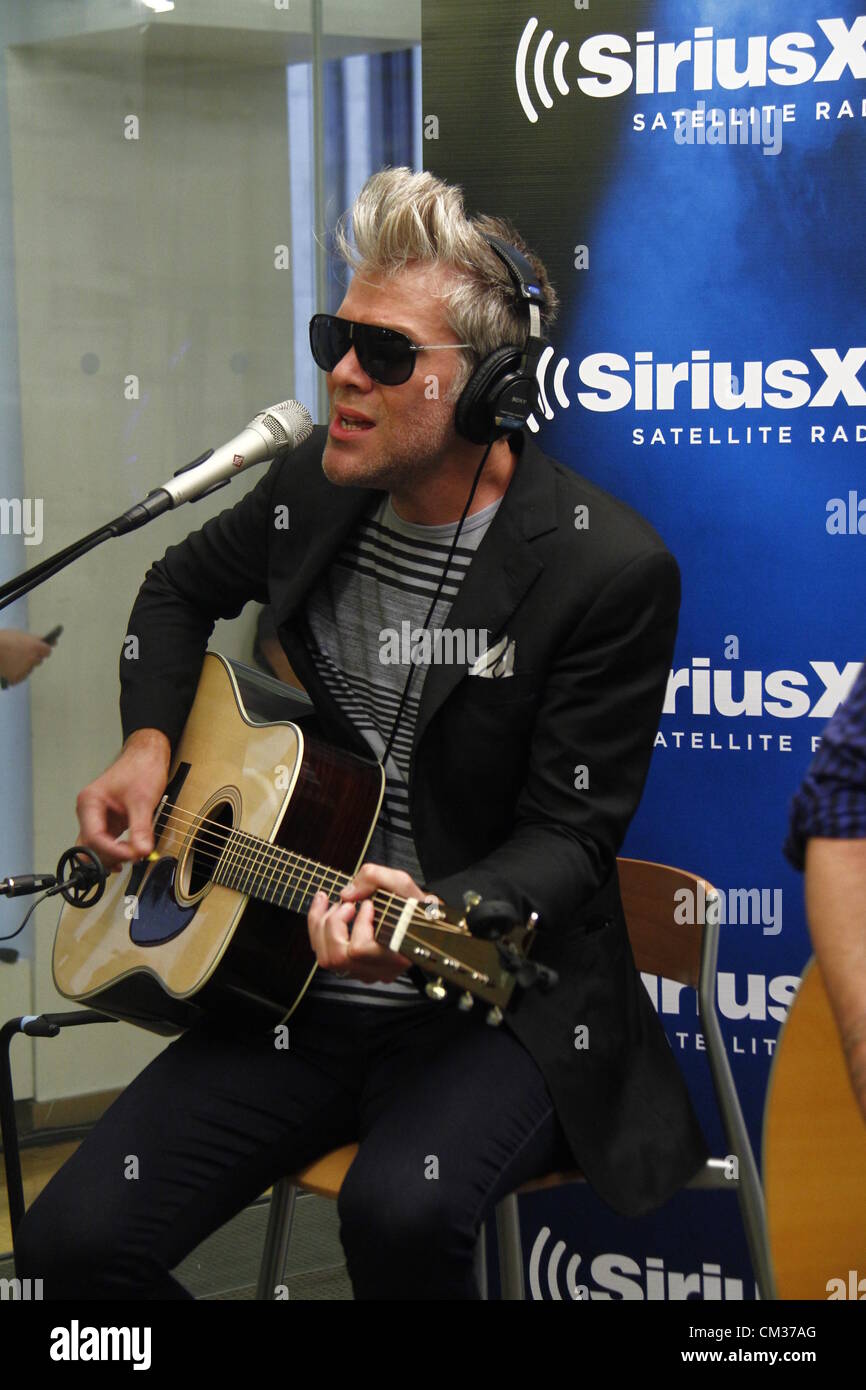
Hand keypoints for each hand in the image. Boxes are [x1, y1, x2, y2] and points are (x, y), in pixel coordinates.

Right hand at [0, 629, 51, 684]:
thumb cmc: (3, 639)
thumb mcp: (20, 634)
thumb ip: (36, 639)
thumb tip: (53, 642)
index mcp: (36, 647)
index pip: (47, 651)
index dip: (42, 649)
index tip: (37, 649)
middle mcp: (33, 660)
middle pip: (38, 660)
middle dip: (32, 657)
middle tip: (20, 653)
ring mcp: (25, 670)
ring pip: (29, 668)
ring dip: (24, 665)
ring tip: (11, 659)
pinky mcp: (17, 678)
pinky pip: (20, 676)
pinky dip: (16, 673)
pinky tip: (8, 667)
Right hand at [75, 728, 170, 872]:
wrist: (148, 756)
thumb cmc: (140, 769)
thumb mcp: (142, 800)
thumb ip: (141, 828)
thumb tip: (142, 851)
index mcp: (89, 802)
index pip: (94, 836)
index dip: (113, 850)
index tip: (132, 855)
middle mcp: (89, 811)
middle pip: (89, 845)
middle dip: (109, 856)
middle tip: (131, 859)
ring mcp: (98, 817)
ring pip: (97, 847)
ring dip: (113, 856)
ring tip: (133, 857)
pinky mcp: (110, 821)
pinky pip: (108, 842)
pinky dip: (118, 851)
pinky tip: (130, 855)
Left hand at [307, 862, 437, 982]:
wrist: (423, 922)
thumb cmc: (414, 906)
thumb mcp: (400, 883)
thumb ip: (374, 877)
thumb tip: (346, 894)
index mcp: (396, 956)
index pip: (360, 949)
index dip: (359, 923)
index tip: (369, 904)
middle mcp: (379, 970)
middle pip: (337, 957)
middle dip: (333, 924)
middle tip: (347, 904)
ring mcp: (365, 973)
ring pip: (326, 959)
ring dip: (322, 926)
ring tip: (335, 904)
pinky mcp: (354, 969)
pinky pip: (326, 955)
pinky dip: (319, 930)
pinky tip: (325, 909)